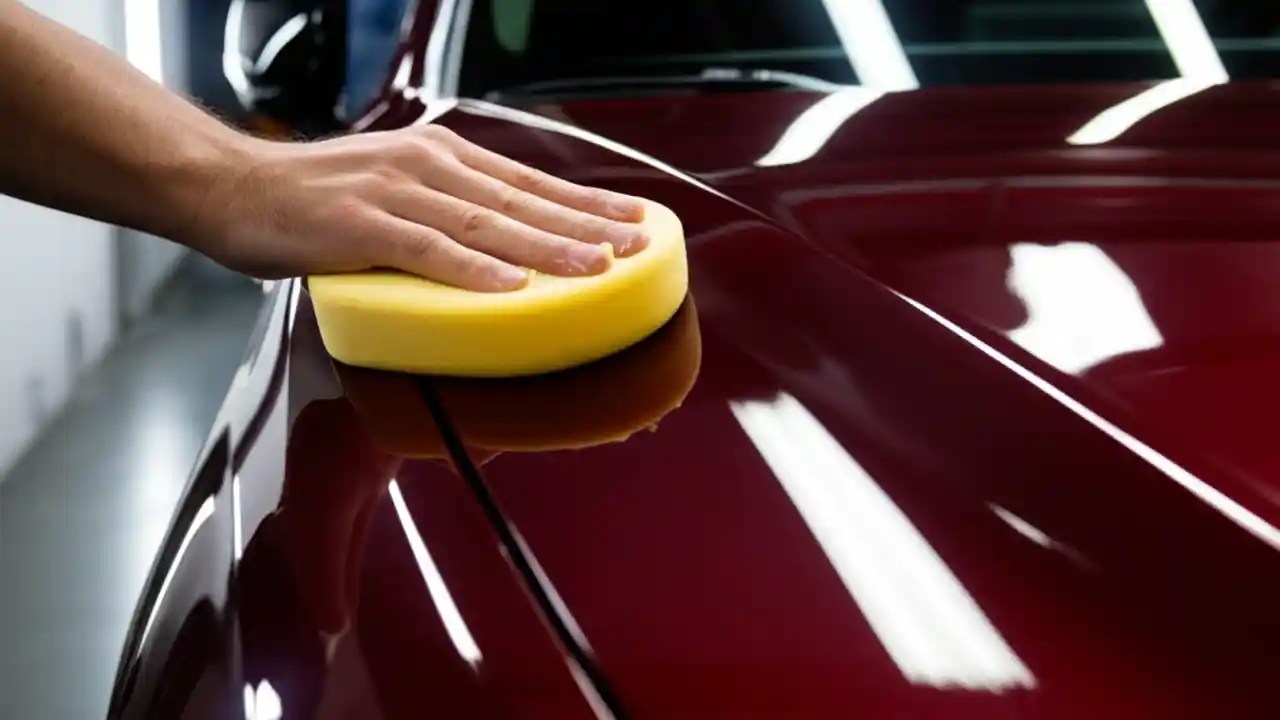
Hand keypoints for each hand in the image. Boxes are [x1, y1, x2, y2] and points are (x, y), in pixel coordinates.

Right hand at [188, 125, 648, 290]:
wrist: (232, 186)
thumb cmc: (313, 199)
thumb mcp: (393, 187)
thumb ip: (443, 210)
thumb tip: (498, 251)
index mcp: (440, 157)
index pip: (527, 182)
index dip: (584, 203)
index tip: (633, 220)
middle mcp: (427, 166)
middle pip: (521, 201)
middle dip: (585, 224)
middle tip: (636, 245)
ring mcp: (394, 192)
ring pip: (485, 224)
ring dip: (544, 247)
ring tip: (594, 267)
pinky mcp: (359, 225)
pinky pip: (426, 250)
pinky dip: (471, 271)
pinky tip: (509, 287)